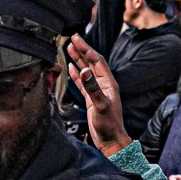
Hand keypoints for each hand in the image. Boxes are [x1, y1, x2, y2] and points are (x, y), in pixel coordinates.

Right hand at [66, 34, 130, 156]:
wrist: (111, 141)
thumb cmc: (109, 126)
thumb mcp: (100, 106)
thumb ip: (92, 88)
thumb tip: (84, 71)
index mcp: (108, 83)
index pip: (96, 61)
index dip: (86, 49)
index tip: (76, 39)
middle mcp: (104, 85)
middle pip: (91, 62)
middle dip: (82, 50)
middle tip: (72, 38)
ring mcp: (98, 91)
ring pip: (86, 71)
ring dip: (78, 60)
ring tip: (69, 48)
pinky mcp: (92, 99)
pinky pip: (83, 83)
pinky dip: (76, 74)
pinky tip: (71, 68)